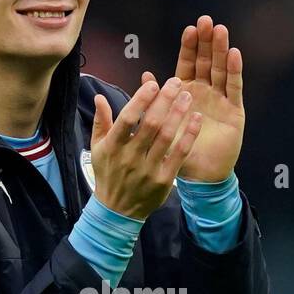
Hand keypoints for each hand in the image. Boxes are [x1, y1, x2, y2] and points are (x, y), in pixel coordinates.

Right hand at [91, 76, 203, 219]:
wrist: (117, 210)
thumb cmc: (108, 174)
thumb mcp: (97, 148)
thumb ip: (101, 121)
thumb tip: (100, 97)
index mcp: (113, 146)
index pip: (128, 118)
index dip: (141, 100)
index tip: (153, 84)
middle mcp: (130, 157)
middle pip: (151, 124)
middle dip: (165, 100)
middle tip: (176, 82)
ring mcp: (148, 170)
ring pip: (166, 137)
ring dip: (179, 114)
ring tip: (187, 96)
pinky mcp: (164, 180)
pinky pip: (179, 154)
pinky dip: (189, 135)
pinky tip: (196, 119)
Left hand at [140, 15, 243, 182]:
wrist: (199, 175)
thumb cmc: (179, 150)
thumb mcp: (162, 124)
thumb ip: (155, 100)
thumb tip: (145, 75)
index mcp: (186, 93)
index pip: (188, 64)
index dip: (189, 47)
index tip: (189, 29)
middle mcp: (205, 92)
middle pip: (206, 62)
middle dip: (206, 42)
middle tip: (206, 21)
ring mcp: (221, 100)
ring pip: (221, 70)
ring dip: (221, 50)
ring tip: (221, 30)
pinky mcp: (235, 111)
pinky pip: (234, 88)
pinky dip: (235, 71)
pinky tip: (234, 54)